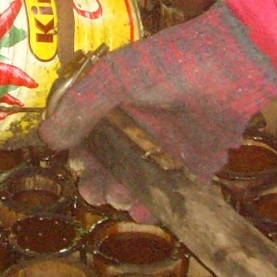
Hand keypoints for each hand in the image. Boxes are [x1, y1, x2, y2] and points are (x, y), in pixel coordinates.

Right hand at [41, 3, 276, 216]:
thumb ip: (80, 107)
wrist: (230, 65)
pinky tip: (143, 212)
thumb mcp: (114, 78)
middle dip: (98, 181)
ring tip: (119, 198)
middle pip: (111, 162)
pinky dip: (159, 205)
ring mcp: (169, 144)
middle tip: (95, 192)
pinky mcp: (197, 161)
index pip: (90, 135)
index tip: (77, 165)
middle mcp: (141, 124)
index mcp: (118, 101)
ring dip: (124, 194)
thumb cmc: (168, 63)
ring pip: (138, 180)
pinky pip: (175, 190)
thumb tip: (46, 139)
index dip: (81, 154)